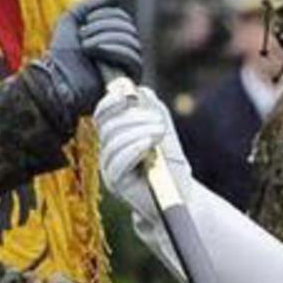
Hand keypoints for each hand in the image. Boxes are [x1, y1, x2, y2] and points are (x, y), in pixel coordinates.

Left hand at [30, 0, 142, 126]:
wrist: (57, 81)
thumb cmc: (62, 54)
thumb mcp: (72, 19)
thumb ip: (91, 4)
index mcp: (110, 37)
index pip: (122, 18)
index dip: (106, 14)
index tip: (85, 22)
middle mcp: (122, 50)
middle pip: (128, 28)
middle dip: (103, 26)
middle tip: (82, 36)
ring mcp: (127, 66)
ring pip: (130, 41)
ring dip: (104, 38)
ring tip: (85, 46)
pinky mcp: (128, 80)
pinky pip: (133, 58)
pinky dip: (113, 50)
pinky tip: (96, 52)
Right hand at [95, 84, 194, 273]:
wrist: (179, 194)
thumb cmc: (169, 163)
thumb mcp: (163, 129)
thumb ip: (151, 108)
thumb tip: (139, 89)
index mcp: (116, 135)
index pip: (103, 114)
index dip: (111, 100)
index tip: (127, 93)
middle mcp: (108, 151)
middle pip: (108, 125)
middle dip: (134, 117)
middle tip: (159, 123)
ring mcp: (109, 167)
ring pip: (112, 142)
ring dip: (138, 131)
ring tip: (159, 133)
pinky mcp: (115, 183)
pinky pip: (117, 162)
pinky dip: (134, 148)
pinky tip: (149, 144)